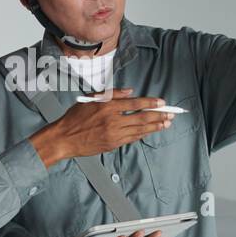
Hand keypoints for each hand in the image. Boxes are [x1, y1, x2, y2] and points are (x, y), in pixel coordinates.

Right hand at [29, 89, 171, 167]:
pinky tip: (150, 131)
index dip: (150, 103)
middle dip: (158, 115)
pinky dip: (143, 134)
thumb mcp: (91, 99)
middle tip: (170, 114)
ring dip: (155, 126)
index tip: (161, 102)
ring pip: (140, 130)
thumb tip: (130, 92)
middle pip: (141, 118)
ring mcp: (113, 134)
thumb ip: (112, 95)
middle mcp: (112, 120)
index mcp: (107, 107)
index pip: (134, 103)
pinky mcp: (112, 144)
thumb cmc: (75, 118)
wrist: (64, 138)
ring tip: (166, 123)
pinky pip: (132, 138)